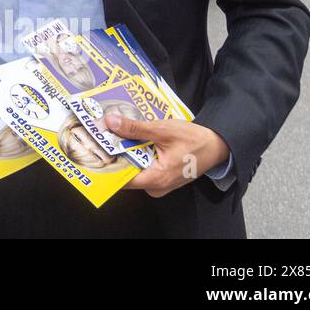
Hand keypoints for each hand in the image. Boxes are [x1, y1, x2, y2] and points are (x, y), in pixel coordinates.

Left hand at [105, 113, 229, 197]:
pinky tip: (129, 138)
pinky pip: (142, 167)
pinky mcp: (162, 177)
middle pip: (125, 172)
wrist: (217, 145)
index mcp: (156, 179)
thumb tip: (111, 123)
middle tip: (99, 134)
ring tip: (112, 132)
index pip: (121, 178)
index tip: (92, 149)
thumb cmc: (195, 140)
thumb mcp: (163, 130)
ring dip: (124, 152)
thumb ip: (136, 128)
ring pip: (133, 168)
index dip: (105, 164)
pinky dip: (135, 153)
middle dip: (113, 153)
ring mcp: (159, 183)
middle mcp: (156, 186)